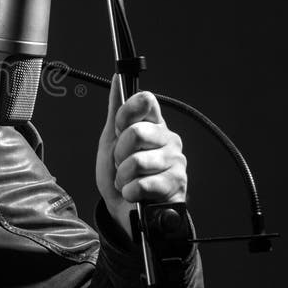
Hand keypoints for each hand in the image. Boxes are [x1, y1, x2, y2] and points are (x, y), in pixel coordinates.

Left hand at [95, 74, 187, 239]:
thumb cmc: (118, 173)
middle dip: (119, 152)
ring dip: (123, 176)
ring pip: (138, 160)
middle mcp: (168, 139)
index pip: (146, 100)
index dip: (125, 114)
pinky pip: (144, 183)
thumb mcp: (111, 140)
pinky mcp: (177, 183)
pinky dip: (131, 191)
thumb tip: (118, 79)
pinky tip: (134, 194)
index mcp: (153, 124)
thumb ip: (116, 110)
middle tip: (120, 163)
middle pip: (137, 131)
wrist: (122, 209)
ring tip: (127, 181)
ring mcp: (176, 161)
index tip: (117, 129)